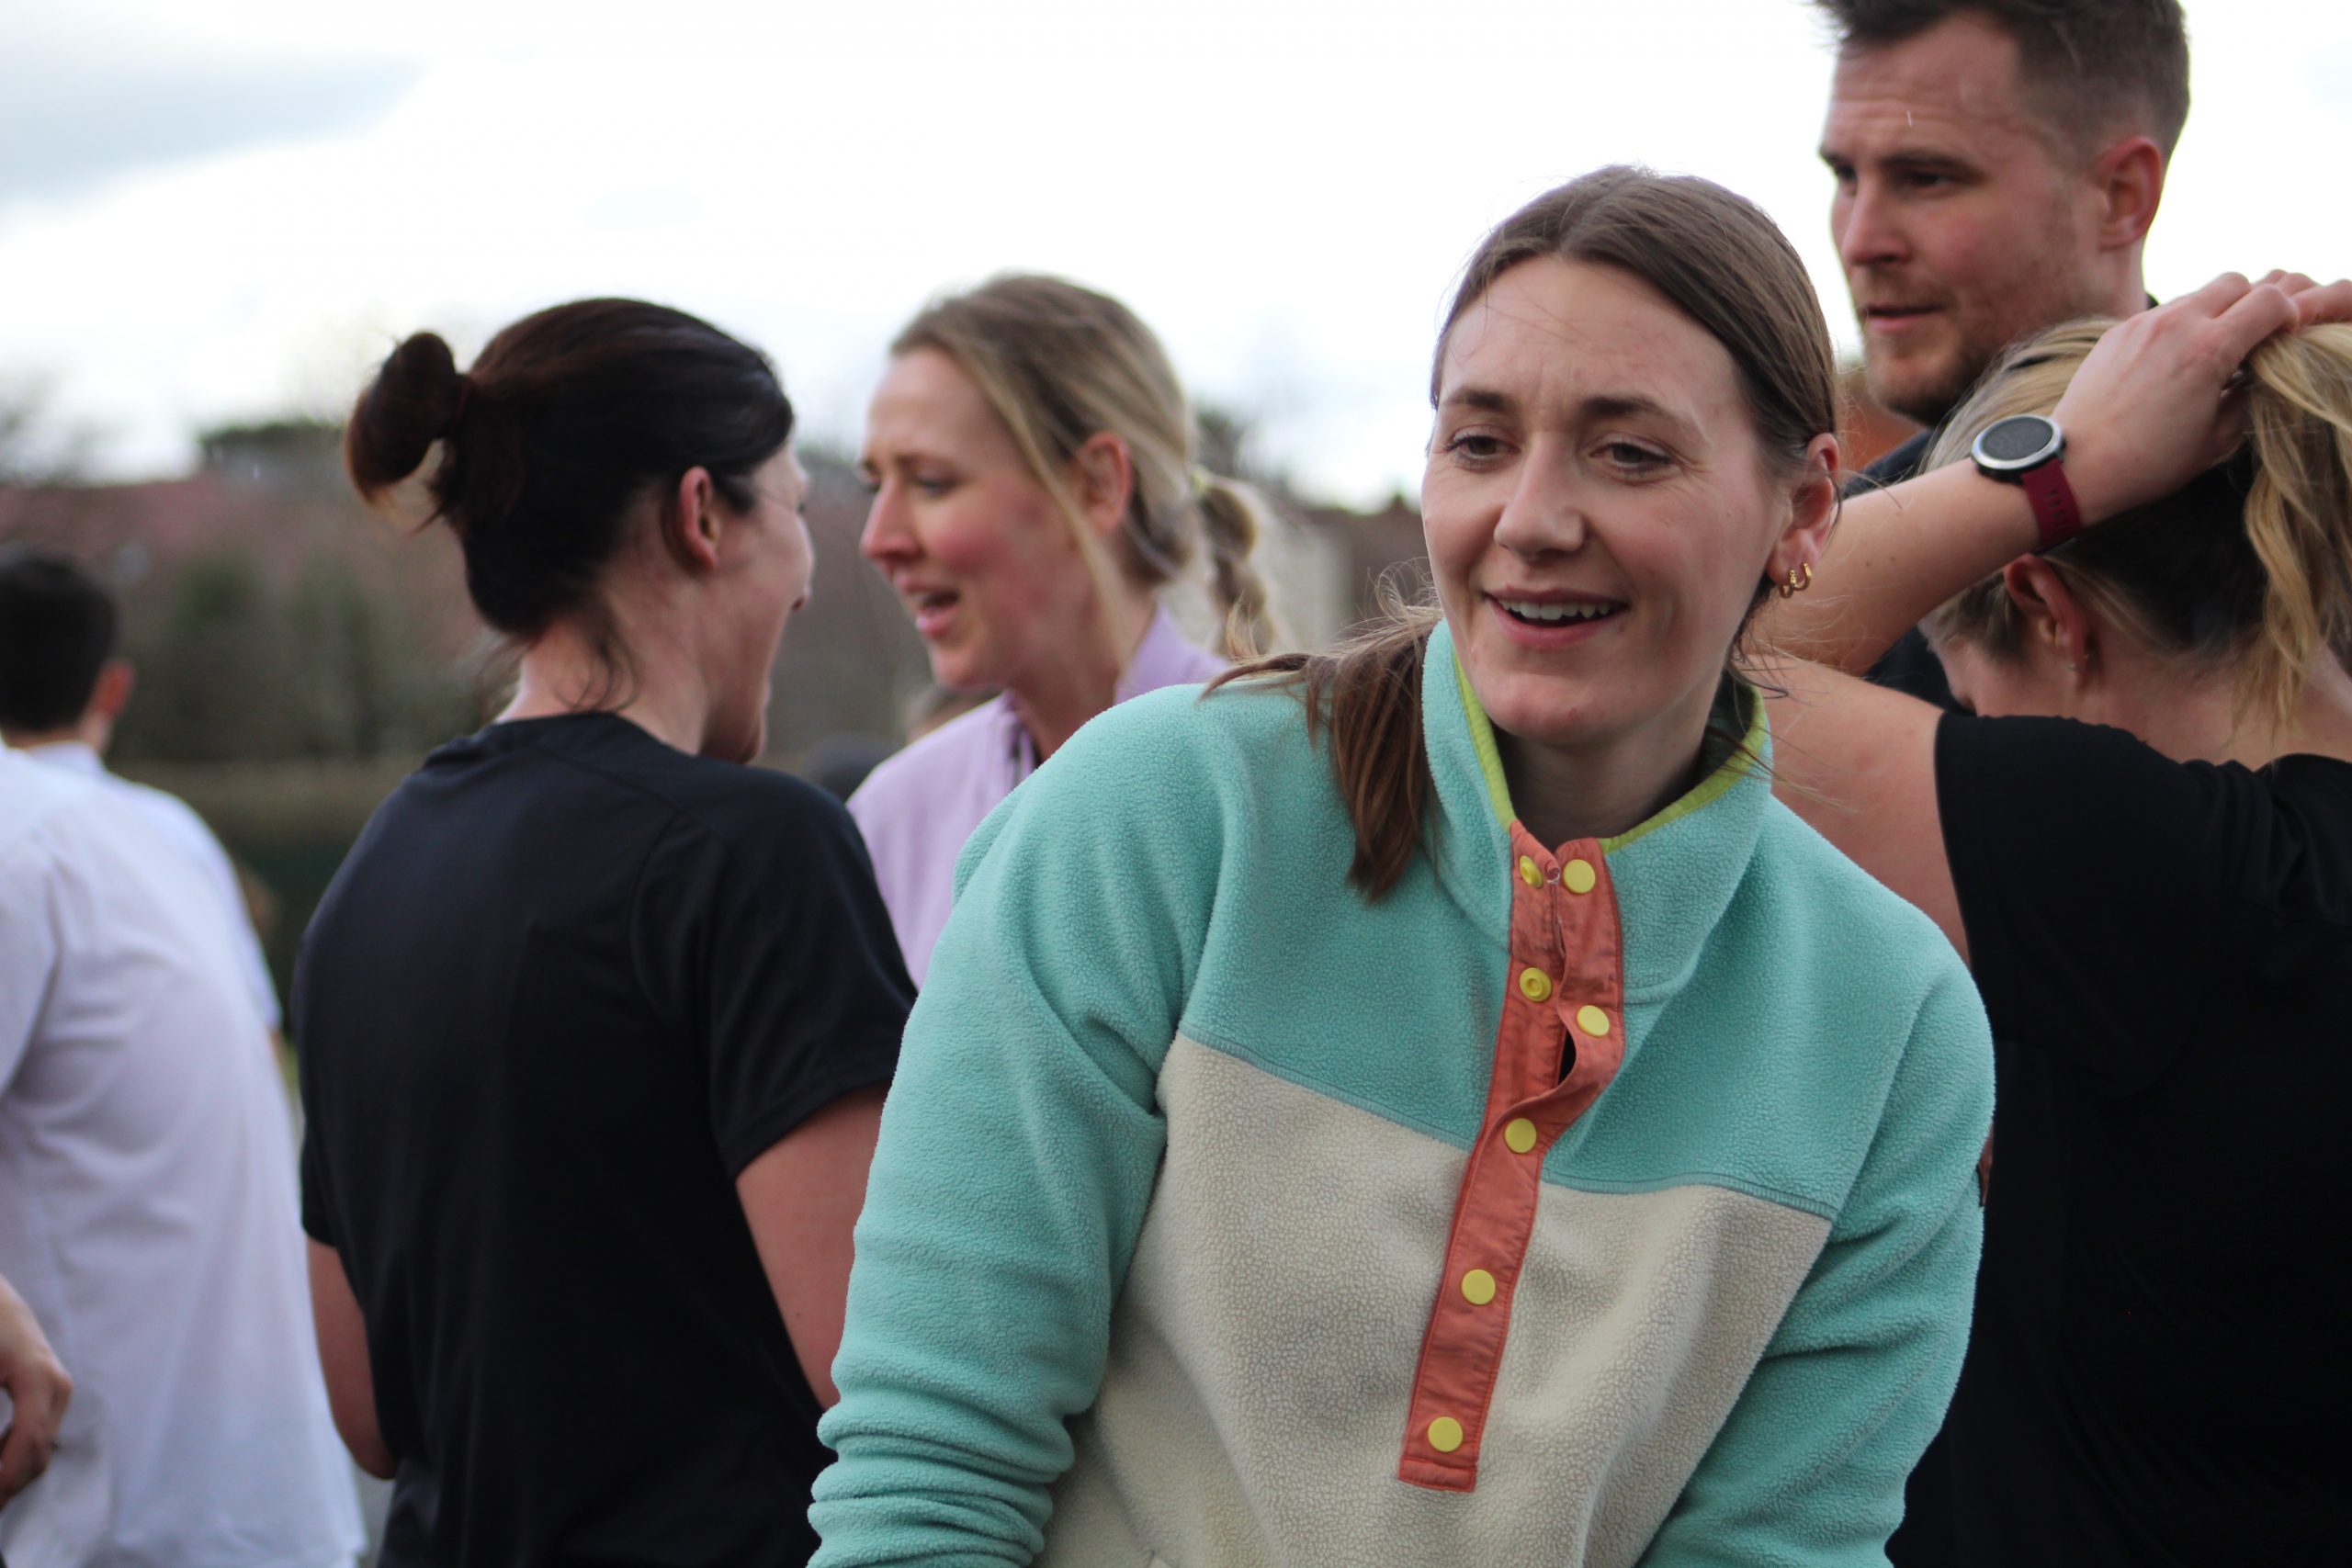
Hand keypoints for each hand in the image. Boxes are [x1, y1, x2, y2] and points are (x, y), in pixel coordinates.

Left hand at [0, 1273, 71, 1509]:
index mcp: (37, 1379)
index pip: (28, 1443)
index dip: (7, 1478)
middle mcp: (56, 1386)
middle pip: (40, 1450)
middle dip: (11, 1482)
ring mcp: (58, 1387)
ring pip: (42, 1445)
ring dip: (13, 1470)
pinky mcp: (50, 1388)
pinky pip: (38, 1432)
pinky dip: (16, 1453)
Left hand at [2052, 271, 2348, 521]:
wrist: (2076, 465)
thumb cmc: (2148, 462)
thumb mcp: (2217, 439)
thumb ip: (2248, 395)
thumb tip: (2257, 372)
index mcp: (2209, 349)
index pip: (2270, 300)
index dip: (2286, 316)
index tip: (2280, 339)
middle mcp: (2176, 325)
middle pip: (2235, 282)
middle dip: (2250, 304)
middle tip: (2248, 340)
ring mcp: (2142, 324)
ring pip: (2195, 295)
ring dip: (2212, 314)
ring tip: (2206, 354)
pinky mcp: (2117, 331)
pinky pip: (2161, 314)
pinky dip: (2177, 327)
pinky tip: (2170, 363)